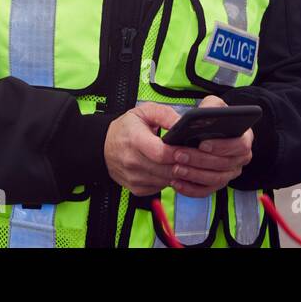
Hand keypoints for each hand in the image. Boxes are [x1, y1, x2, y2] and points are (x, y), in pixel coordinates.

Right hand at [103, 95, 252, 198]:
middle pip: (167, 169)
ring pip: (166, 181)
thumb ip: (165, 114)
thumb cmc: (126, 128)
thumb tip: (183, 123)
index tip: (190, 148)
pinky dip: (169, 180)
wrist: (103, 147)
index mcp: (134, 139)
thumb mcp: (143, 112)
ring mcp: (133, 178)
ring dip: (179, 173)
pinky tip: (172, 169)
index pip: (161, 153)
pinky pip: (160, 187)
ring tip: (187, 162)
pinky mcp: (136, 189)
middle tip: (197, 156)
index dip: (178, 152)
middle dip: (184, 164)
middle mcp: (132, 161)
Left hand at [168, 95, 253, 197]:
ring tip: (176, 168)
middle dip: (200, 160)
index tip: (202, 144)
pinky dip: (190, 189)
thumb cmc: (212, 116)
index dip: (222, 146)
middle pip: (224, 164)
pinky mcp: (218, 184)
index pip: (240, 145)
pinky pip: (206, 191)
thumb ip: (211, 107)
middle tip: (179, 155)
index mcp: (245, 138)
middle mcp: (241, 158)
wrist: (209, 131)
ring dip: (194, 175)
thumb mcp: (213, 105)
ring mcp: (231, 173)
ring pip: (215, 179)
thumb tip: (201, 117)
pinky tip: (176, 183)